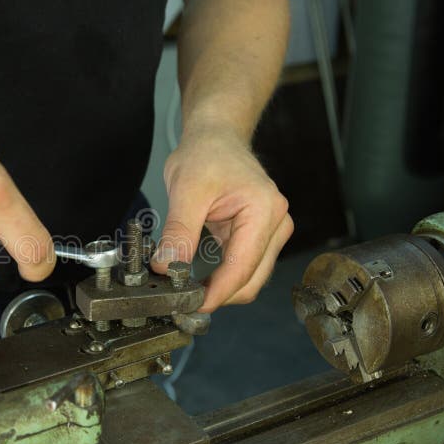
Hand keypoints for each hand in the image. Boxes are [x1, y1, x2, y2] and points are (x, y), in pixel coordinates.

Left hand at [151, 126, 292, 311]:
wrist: (217, 137)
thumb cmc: (207, 154)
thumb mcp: (185, 190)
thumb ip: (178, 232)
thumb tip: (166, 267)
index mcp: (264, 211)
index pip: (242, 268)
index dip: (216, 293)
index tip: (190, 305)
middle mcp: (277, 224)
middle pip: (251, 280)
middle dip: (218, 295)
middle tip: (181, 301)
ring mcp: (272, 232)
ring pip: (249, 279)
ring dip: (221, 289)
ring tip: (187, 290)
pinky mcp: (261, 237)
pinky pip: (244, 268)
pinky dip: (223, 278)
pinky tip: (199, 280)